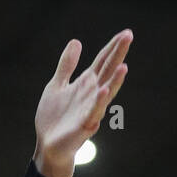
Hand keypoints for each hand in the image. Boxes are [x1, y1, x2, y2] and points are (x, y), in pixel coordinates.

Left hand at [33, 29, 132, 176]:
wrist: (48, 144)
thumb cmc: (54, 117)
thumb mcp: (57, 85)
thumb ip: (67, 65)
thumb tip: (76, 41)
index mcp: (86, 83)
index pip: (103, 61)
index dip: (113, 47)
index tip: (126, 32)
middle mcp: (92, 94)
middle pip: (108, 71)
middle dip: (118, 54)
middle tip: (129, 36)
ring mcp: (90, 109)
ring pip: (106, 92)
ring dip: (115, 80)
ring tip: (124, 65)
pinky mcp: (84, 125)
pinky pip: (94, 112)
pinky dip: (99, 102)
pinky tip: (104, 90)